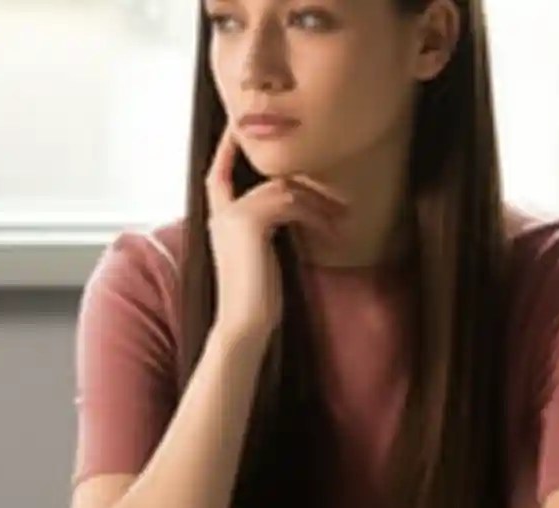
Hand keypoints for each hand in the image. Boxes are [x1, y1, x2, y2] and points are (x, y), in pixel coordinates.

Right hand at [205, 123, 348, 340]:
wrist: (244, 324)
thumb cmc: (257, 299)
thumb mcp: (263, 256)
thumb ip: (268, 229)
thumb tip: (297, 211)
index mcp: (219, 221)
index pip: (217, 176)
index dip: (226, 152)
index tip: (236, 130)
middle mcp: (221, 214)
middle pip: (271, 182)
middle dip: (309, 191)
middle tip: (340, 208)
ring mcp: (233, 216)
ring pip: (285, 190)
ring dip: (319, 206)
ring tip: (341, 225)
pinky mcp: (249, 223)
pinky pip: (290, 203)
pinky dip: (316, 216)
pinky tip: (332, 233)